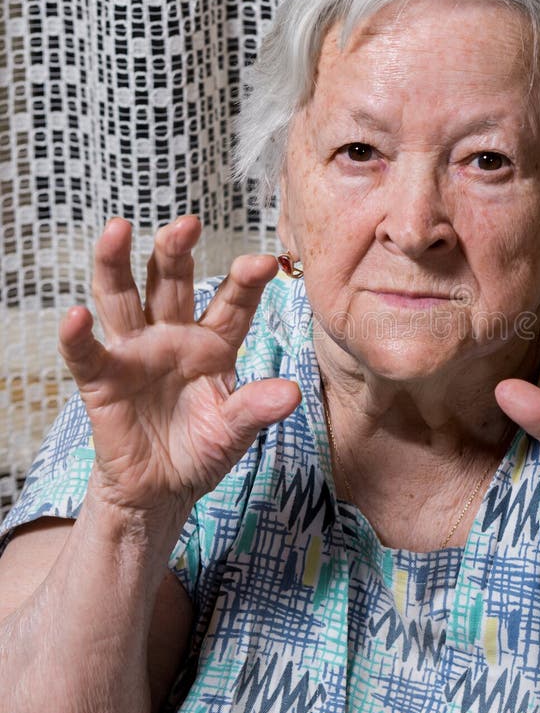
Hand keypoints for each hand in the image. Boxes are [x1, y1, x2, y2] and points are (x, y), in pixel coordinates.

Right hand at [58, 217, 300, 519]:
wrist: (162, 488)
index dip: (246, 281)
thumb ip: (256, 409)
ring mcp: (136, 352)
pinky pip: (87, 353)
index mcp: (215, 343)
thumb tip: (291, 393)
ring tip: (118, 229)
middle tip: (186, 224)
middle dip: (176, 251)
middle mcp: (174, 335)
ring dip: (118, 263)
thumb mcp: (235, 432)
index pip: (232, 302)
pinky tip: (75, 316)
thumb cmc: (202, 449)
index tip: (264, 261)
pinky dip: (78, 336)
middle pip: (171, 282)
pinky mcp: (102, 378)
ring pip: (123, 297)